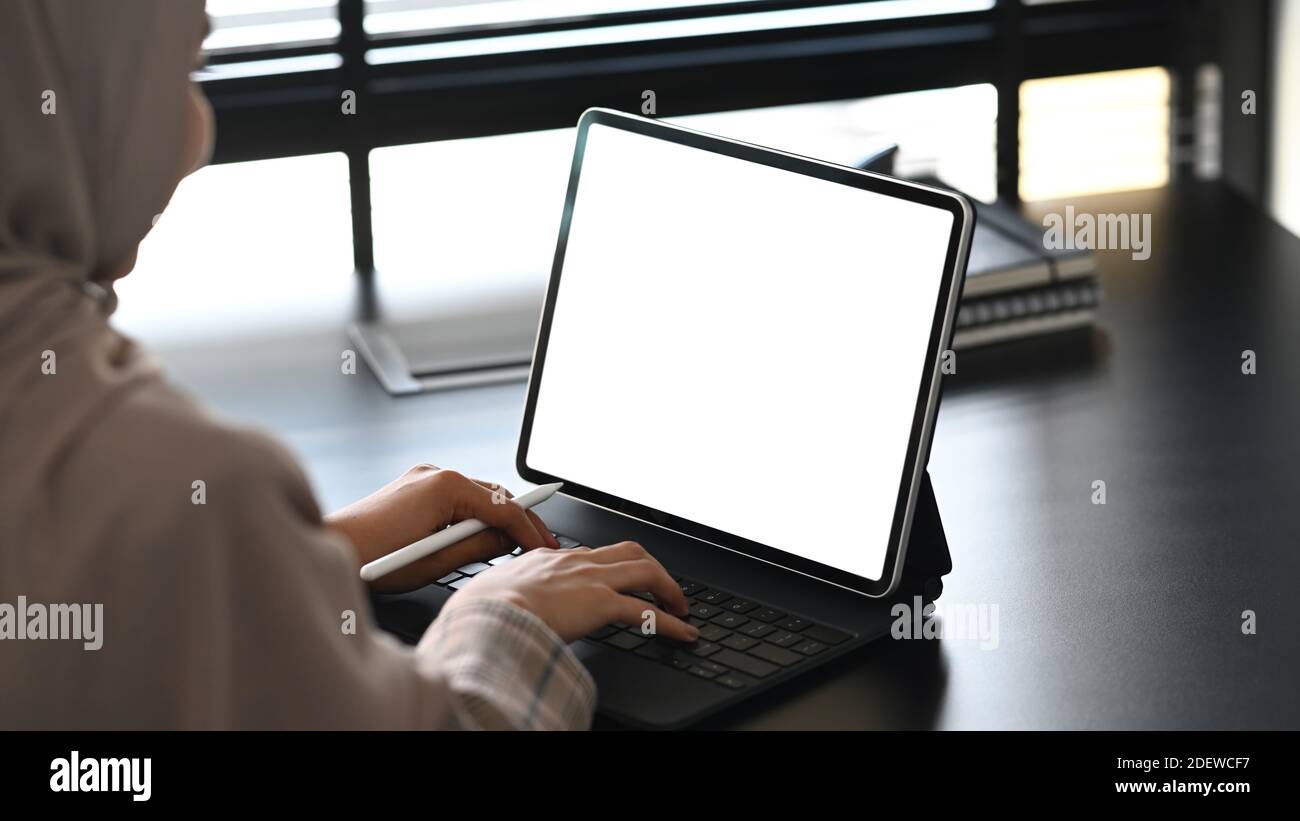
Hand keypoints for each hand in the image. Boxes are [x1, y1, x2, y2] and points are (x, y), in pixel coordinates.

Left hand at [325, 464, 559, 592]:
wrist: (329, 546)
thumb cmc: (372, 558)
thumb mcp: (436, 561)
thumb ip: (479, 548)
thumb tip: (508, 541)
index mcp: (445, 486)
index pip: (503, 508)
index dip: (529, 530)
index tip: (545, 548)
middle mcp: (436, 474)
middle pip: (494, 495)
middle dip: (518, 520)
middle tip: (540, 544)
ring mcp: (424, 478)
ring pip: (476, 496)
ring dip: (495, 518)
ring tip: (515, 543)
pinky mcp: (413, 487)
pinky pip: (456, 497)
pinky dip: (472, 515)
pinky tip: (479, 534)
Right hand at [446, 541, 698, 643]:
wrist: (484, 613)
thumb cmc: (480, 608)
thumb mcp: (491, 591)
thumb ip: (505, 592)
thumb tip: (496, 602)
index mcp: (549, 559)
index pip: (593, 555)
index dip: (613, 566)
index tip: (621, 577)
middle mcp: (576, 562)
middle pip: (629, 552)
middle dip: (652, 568)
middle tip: (663, 587)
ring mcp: (592, 579)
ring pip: (646, 571)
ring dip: (669, 590)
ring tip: (682, 609)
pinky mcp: (601, 602)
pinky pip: (647, 610)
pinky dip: (670, 622)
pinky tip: (683, 633)